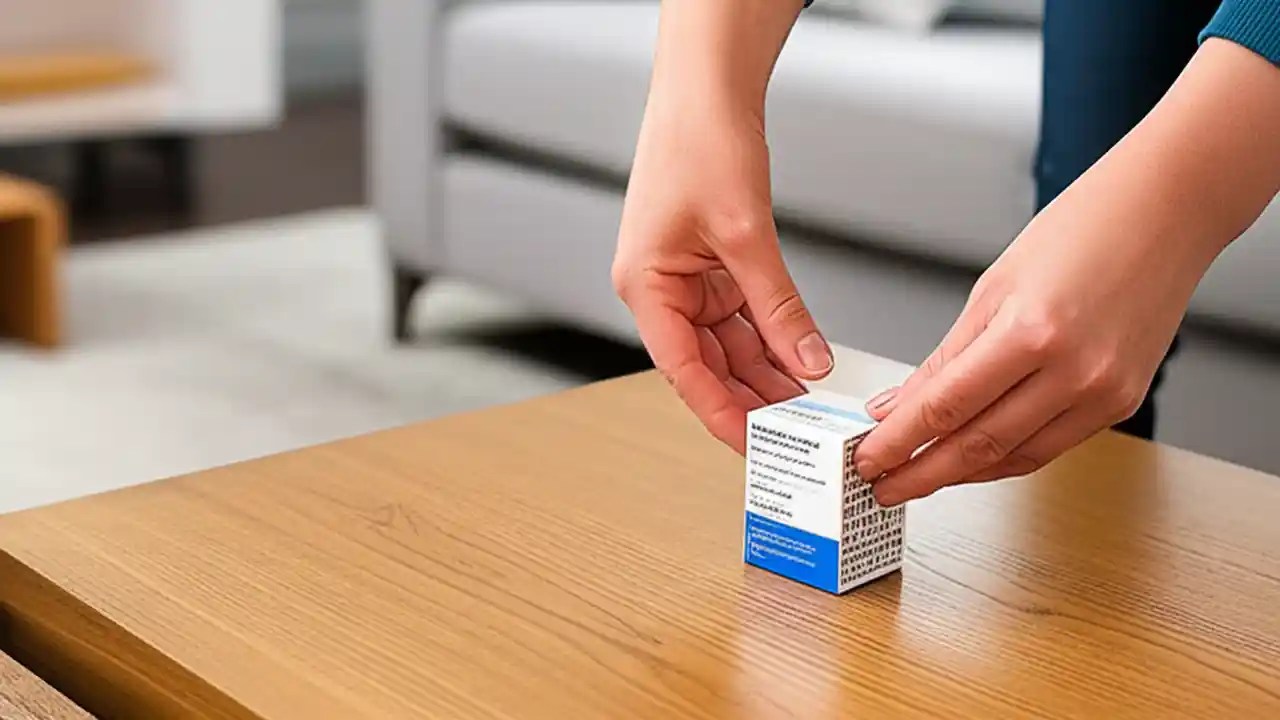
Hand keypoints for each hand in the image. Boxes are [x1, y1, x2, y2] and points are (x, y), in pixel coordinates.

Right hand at [612, 100, 831, 452]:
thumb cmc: (698, 143)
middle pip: (706, 365)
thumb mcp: (747, 236)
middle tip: (797, 431)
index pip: (683, 371)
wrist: (705, 91)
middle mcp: (659, 290)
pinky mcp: (710, 269)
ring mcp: (685, 282)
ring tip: (810, 402)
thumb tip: (808, 361)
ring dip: (766, 373)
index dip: (720, 413)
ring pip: (728, 346)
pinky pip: (742, 318)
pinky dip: (771, 339)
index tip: (756, 445)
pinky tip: (801, 361)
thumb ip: (778, 306)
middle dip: (751, 397)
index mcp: (645, 286)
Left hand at [855, 170, 1209, 505]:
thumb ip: (946, 358)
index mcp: (1031, 331)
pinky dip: (1005, 458)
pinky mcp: (1121, 403)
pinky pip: (1050, 446)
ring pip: (1014, 457)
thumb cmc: (1081, 232)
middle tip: (881, 485)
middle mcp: (1073, 370)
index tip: (866, 458)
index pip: (945, 407)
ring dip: (961, 474)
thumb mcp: (992, 289)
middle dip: (920, 472)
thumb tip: (899, 405)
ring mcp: (1103, 393)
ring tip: (917, 476)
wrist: (1165, 213)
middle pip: (978, 445)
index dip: (898, 441)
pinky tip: (973, 459)